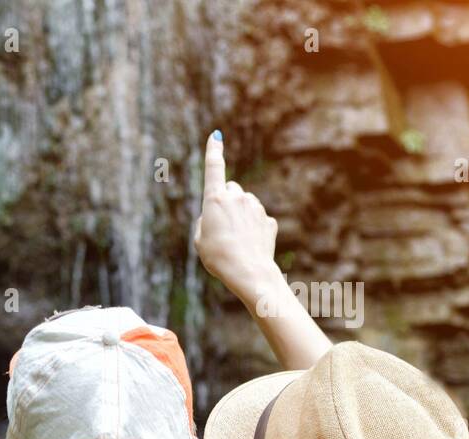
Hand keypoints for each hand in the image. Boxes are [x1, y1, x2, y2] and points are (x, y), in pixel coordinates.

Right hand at [192, 132, 278, 296]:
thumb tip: (217, 213)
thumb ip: (207, 220)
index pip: (214, 168)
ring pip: (245, 205)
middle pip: (230, 190)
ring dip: (239, 216)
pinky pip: (257, 219)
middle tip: (221, 227)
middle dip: (226, 201)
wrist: (249, 273)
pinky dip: (252, 229)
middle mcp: (237, 197)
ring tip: (235, 241)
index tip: (216, 136)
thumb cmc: (218, 257)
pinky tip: (249, 245)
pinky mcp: (268, 220)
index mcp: (215, 200)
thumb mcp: (200, 240)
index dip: (213, 151)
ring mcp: (255, 207)